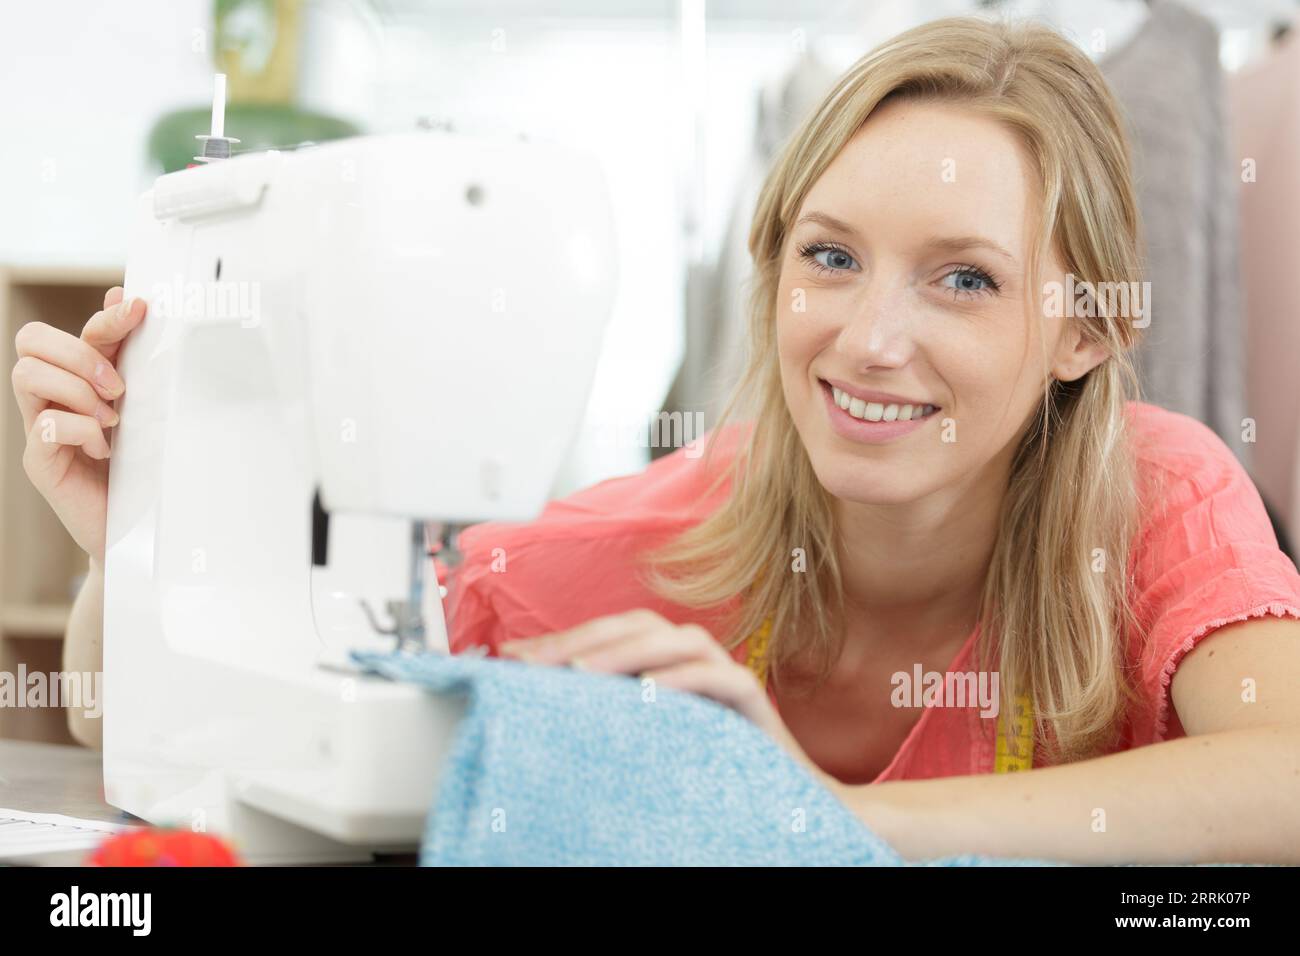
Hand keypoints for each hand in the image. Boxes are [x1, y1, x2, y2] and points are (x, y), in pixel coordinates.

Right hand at [12, 288, 144, 565]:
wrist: (138, 528)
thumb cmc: (142, 467)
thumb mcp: (146, 407)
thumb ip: (132, 359)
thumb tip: (124, 296)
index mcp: (79, 379)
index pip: (73, 330)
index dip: (104, 317)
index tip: (140, 310)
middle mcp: (52, 398)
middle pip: (31, 340)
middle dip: (80, 354)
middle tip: (119, 388)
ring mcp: (40, 428)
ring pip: (27, 374)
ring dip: (77, 390)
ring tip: (112, 420)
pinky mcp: (40, 462)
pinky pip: (45, 425)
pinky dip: (79, 429)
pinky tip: (104, 448)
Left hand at [499, 608, 835, 787]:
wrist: (789, 801)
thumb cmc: (712, 770)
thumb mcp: (648, 738)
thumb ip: (610, 710)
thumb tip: (543, 700)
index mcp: (668, 662)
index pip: (612, 631)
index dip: (562, 637)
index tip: (510, 655)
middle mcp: (697, 659)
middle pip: (639, 625)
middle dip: (582, 638)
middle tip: (532, 663)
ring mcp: (727, 675)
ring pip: (678, 640)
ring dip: (626, 650)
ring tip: (579, 672)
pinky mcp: (754, 700)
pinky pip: (720, 677)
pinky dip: (681, 678)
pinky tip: (647, 692)